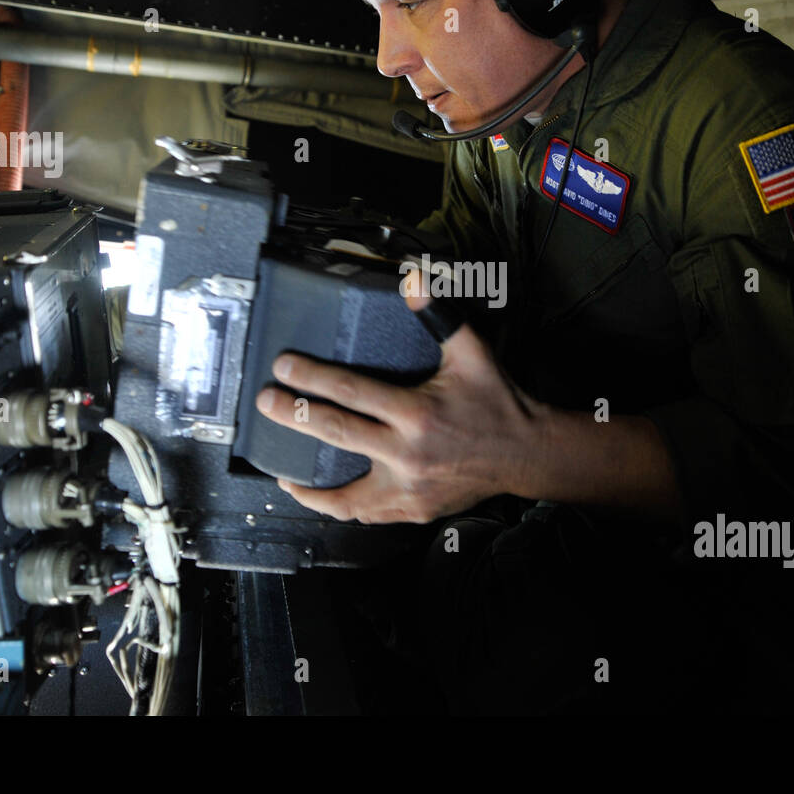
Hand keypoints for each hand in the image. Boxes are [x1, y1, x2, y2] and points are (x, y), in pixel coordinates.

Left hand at [253, 273, 547, 523]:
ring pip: (345, 495)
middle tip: (266, 403)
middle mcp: (408, 454)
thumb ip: (440, 316)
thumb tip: (413, 279)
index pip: (351, 392)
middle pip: (336, 435)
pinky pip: (367, 514)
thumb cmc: (497, 403)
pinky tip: (324, 498)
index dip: (312, 379)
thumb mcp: (473, 353)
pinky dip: (340, 508)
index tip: (284, 368)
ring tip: (282, 472)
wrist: (527, 453)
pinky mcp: (414, 509)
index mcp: (418, 413)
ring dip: (308, 485)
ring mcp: (409, 488)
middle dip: (295, 416)